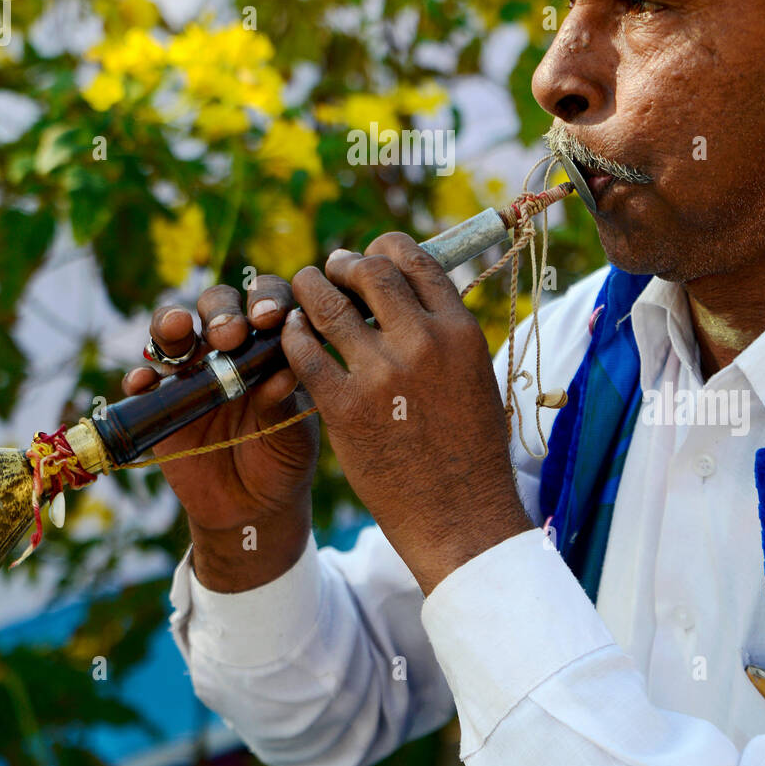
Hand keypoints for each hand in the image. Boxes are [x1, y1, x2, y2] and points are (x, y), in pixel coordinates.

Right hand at [122, 277, 319, 588]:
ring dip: (170, 322)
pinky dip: (140, 376)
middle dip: (220, 311)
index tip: (269, 317)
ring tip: (176, 331)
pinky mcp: (161, 401)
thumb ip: (284, 402)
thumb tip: (283, 375)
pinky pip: (143, 380)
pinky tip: (145, 382)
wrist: (251, 507)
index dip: (267, 299)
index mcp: (270, 343)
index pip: (268, 302)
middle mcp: (229, 347)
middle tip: (229, 334)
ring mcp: (191, 370)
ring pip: (172, 330)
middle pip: (217, 304)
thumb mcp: (293, 433)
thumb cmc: (283, 457)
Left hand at [280, 234, 531, 594]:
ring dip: (309, 288)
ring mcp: (382, 373)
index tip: (368, 257)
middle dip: (344, 264)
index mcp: (460, 330)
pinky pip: (304, 352)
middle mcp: (423, 342)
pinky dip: (292, 335)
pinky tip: (290, 335)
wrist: (461, 516)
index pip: (416, 260)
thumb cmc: (470, 448)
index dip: (384, 249)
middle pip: (370, 271)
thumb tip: (409, 293)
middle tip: (330, 271)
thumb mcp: (474, 374)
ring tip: (301, 291)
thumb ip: (443, 331)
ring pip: (328, 303)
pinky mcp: (346, 407)